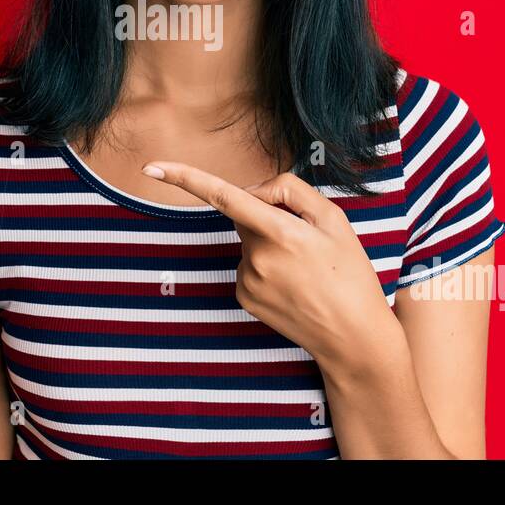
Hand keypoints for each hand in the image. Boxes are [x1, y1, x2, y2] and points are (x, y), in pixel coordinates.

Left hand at [142, 162, 393, 366]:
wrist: (352, 337)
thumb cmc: (349, 274)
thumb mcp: (333, 220)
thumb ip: (290, 191)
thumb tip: (254, 190)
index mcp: (280, 232)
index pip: (224, 196)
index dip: (185, 177)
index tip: (151, 166)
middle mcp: (256, 257)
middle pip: (245, 216)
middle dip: (267, 218)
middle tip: (306, 242)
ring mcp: (247, 280)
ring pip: (247, 243)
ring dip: (269, 245)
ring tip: (304, 269)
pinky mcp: (243, 298)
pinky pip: (247, 266)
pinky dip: (265, 268)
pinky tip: (292, 285)